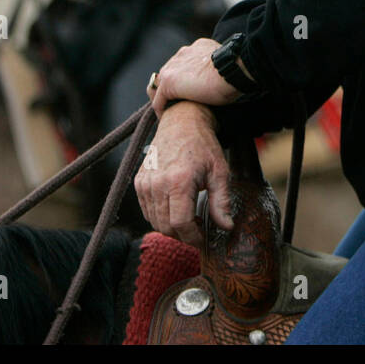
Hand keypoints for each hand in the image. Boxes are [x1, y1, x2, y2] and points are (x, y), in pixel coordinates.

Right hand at [134, 100, 234, 246]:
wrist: (181, 123)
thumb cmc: (203, 146)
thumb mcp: (220, 172)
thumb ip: (221, 202)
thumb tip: (226, 227)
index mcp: (179, 181)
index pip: (181, 223)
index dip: (193, 237)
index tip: (203, 240)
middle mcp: (157, 184)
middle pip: (166, 226)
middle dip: (183, 235)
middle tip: (199, 230)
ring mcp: (144, 183)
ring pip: (154, 221)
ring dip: (171, 227)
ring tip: (190, 220)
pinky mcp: (138, 182)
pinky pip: (147, 211)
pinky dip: (160, 216)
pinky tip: (176, 209)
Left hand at [147, 38, 240, 116]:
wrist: (232, 70)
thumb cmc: (236, 71)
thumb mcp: (225, 66)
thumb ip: (217, 69)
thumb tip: (224, 79)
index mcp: (197, 48)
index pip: (185, 63)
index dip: (187, 78)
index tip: (192, 91)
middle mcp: (182, 54)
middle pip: (170, 73)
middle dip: (174, 88)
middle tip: (181, 104)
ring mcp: (173, 68)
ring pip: (161, 86)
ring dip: (167, 99)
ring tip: (173, 114)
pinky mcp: (168, 82)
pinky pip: (158, 101)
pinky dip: (162, 111)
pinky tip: (167, 120)